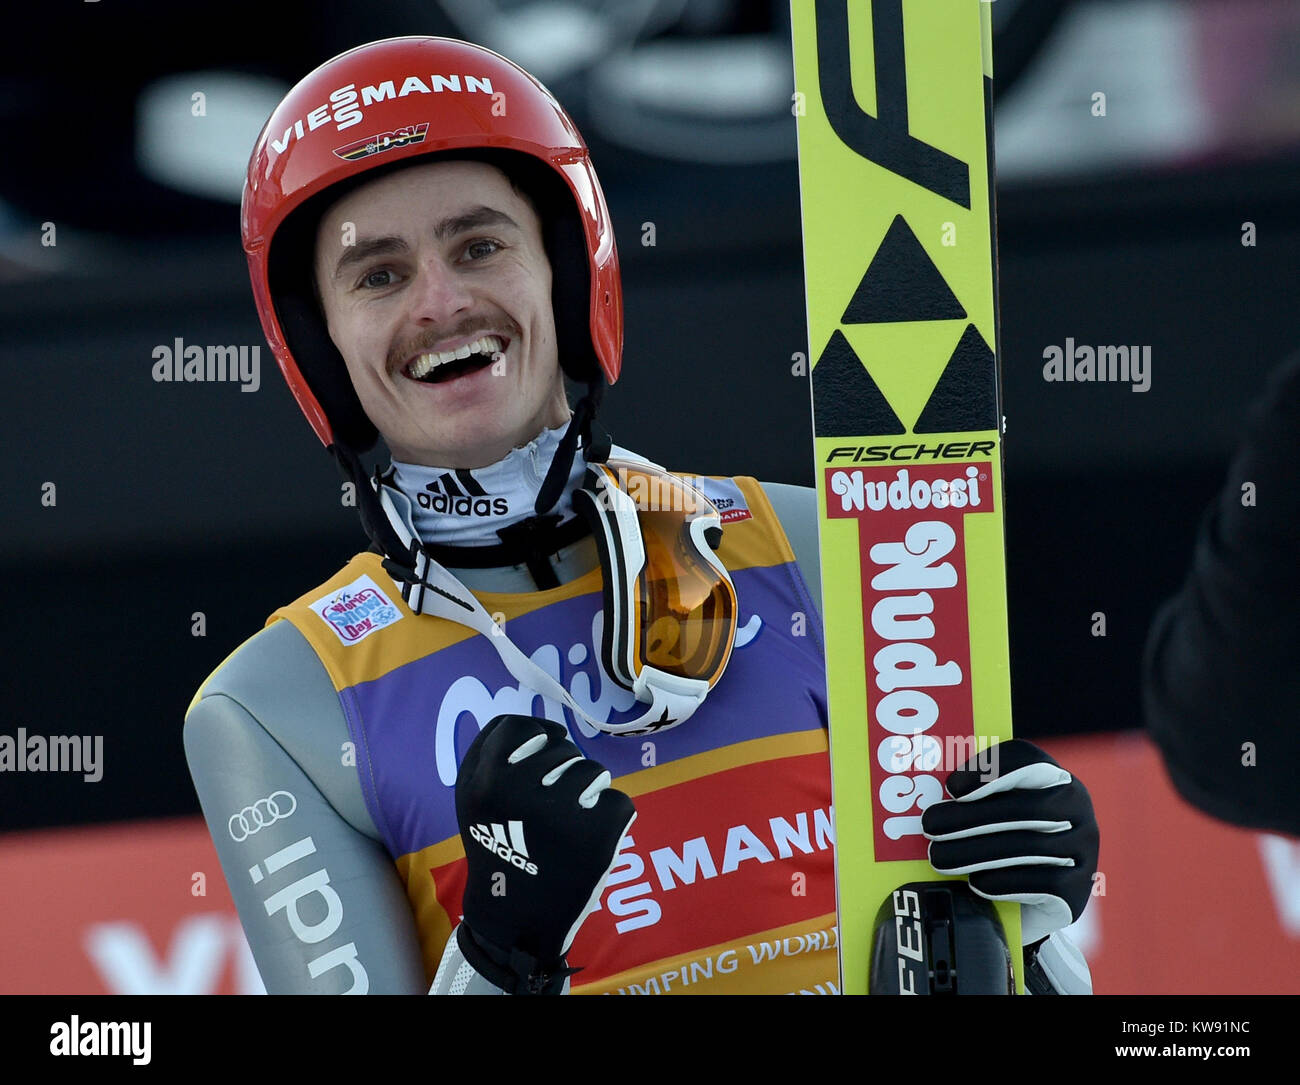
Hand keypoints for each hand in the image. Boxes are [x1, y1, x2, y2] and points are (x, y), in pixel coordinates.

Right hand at [455, 714, 634, 992]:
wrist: (516, 921)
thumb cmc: (497, 854)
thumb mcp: (473, 802)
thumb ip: (493, 758)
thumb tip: (540, 730)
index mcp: (486, 781)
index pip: (521, 725)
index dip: (537, 738)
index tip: (541, 758)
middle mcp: (522, 790)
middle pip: (563, 747)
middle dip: (563, 771)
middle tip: (550, 809)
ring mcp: (563, 809)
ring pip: (594, 772)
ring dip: (588, 795)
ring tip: (567, 828)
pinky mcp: (599, 832)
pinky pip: (617, 802)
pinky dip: (609, 821)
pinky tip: (586, 843)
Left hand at [921, 739, 1098, 944]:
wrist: (1026, 903)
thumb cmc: (996, 844)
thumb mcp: (987, 815)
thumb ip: (969, 799)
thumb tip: (918, 793)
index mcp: (1052, 777)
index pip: (1027, 758)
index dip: (989, 769)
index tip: (951, 787)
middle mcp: (1076, 808)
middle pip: (1024, 807)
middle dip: (970, 817)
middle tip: (929, 826)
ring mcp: (1082, 850)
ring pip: (1029, 846)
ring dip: (976, 851)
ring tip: (939, 858)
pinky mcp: (1078, 890)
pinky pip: (1042, 882)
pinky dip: (1004, 881)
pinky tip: (976, 883)